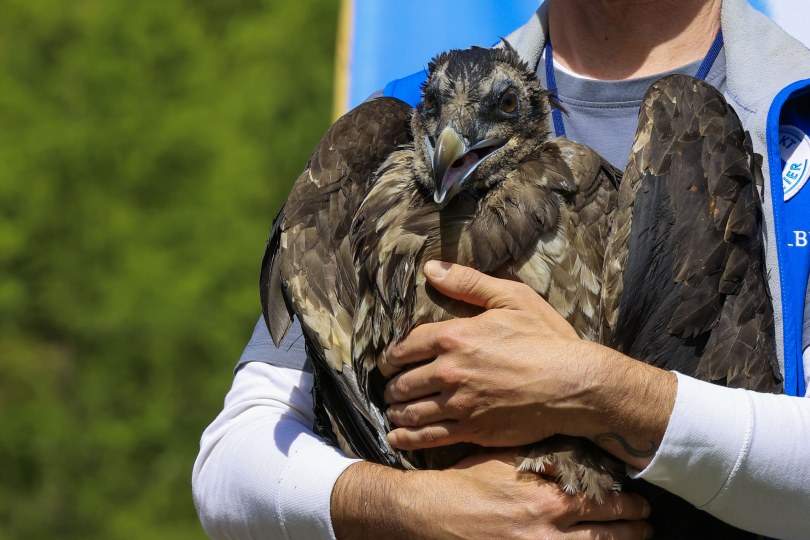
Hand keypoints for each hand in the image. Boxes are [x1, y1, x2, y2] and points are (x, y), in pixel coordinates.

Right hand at [332, 450, 652, 539]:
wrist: (432, 511)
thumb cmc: (466, 481)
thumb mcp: (504, 459)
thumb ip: (538, 458)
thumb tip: (570, 450)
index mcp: (546, 500)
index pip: (601, 503)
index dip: (626, 504)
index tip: (639, 502)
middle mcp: (549, 531)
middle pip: (606, 535)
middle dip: (632, 530)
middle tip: (647, 525)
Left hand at [384, 261, 676, 468]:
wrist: (574, 384)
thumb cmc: (546, 338)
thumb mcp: (512, 298)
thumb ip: (468, 282)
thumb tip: (431, 268)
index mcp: (455, 336)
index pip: (406, 346)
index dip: (391, 356)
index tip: (388, 362)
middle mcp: (451, 371)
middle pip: (404, 381)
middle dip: (392, 386)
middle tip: (390, 389)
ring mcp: (461, 403)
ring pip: (412, 411)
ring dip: (398, 411)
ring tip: (395, 411)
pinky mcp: (473, 429)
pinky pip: (430, 437)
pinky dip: (408, 437)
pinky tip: (398, 437)